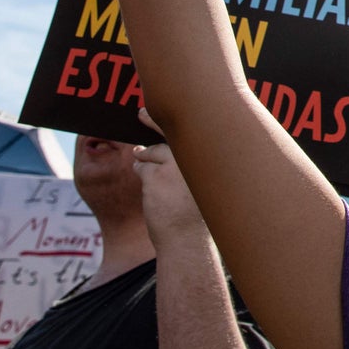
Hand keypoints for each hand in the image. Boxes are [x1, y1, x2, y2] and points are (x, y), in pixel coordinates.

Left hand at [133, 107, 209, 250]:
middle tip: (141, 113)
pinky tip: (150, 188)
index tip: (164, 109)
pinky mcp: (154, 175)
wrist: (187, 239)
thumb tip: (167, 147)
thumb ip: (189, 164)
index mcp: (208, 157)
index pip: (191, 129)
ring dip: (145, 161)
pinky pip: (141, 167)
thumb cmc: (195, 214)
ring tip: (153, 178)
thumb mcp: (199, 184)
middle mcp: (192, 156)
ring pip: (150, 153)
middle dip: (152, 119)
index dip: (175, 118)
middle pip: (167, 131)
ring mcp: (173, 164)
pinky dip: (141, 174)